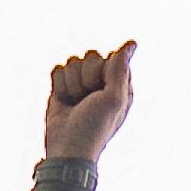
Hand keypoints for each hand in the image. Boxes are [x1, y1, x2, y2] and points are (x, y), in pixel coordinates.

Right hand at [42, 41, 135, 160]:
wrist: (68, 147)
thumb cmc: (95, 126)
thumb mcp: (114, 98)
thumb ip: (120, 68)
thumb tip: (132, 43)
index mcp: (119, 84)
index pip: (112, 57)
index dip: (104, 72)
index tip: (102, 91)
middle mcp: (100, 82)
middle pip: (90, 56)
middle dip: (86, 77)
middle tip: (87, 99)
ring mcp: (80, 84)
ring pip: (72, 61)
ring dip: (72, 84)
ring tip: (75, 103)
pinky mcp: (62, 87)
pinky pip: (58, 69)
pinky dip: (59, 86)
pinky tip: (64, 101)